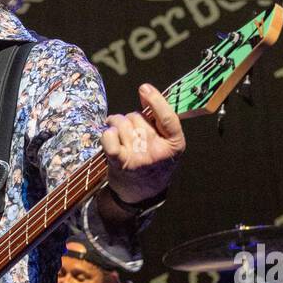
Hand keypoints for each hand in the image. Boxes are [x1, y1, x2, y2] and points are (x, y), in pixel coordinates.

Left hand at [101, 83, 184, 205]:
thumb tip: (145, 91)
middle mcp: (157, 151)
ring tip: (118, 131)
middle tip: (131, 130)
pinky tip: (109, 133)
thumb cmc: (153, 163)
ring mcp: (139, 158)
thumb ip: (159, 121)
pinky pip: (110, 138)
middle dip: (132, 118)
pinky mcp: (122, 163)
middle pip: (139, 118)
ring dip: (117, 122)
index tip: (144, 88)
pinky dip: (107, 132)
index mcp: (175, 144)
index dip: (156, 100)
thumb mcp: (166, 144)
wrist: (142, 194)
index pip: (167, 118)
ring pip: (123, 123)